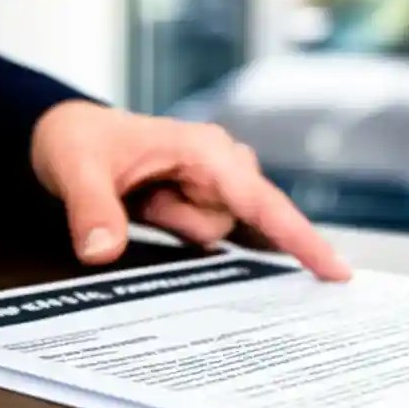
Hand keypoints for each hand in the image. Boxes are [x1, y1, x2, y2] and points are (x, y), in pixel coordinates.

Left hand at [30, 100, 351, 280]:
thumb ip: (92, 210)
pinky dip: (182, 232)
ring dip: (172, 225)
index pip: (265, 203)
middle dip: (183, 222)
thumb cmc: (80, 141)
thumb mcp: (75, 170)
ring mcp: (217, 185)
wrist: (70, 135)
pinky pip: (208, 234)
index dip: (302, 238)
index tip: (337, 272)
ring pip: (213, 233)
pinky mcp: (205, 202)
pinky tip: (155, 210)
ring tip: (138, 197)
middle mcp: (223, 165)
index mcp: (207, 150)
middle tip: (140, 197)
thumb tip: (102, 251)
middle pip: (232, 225)